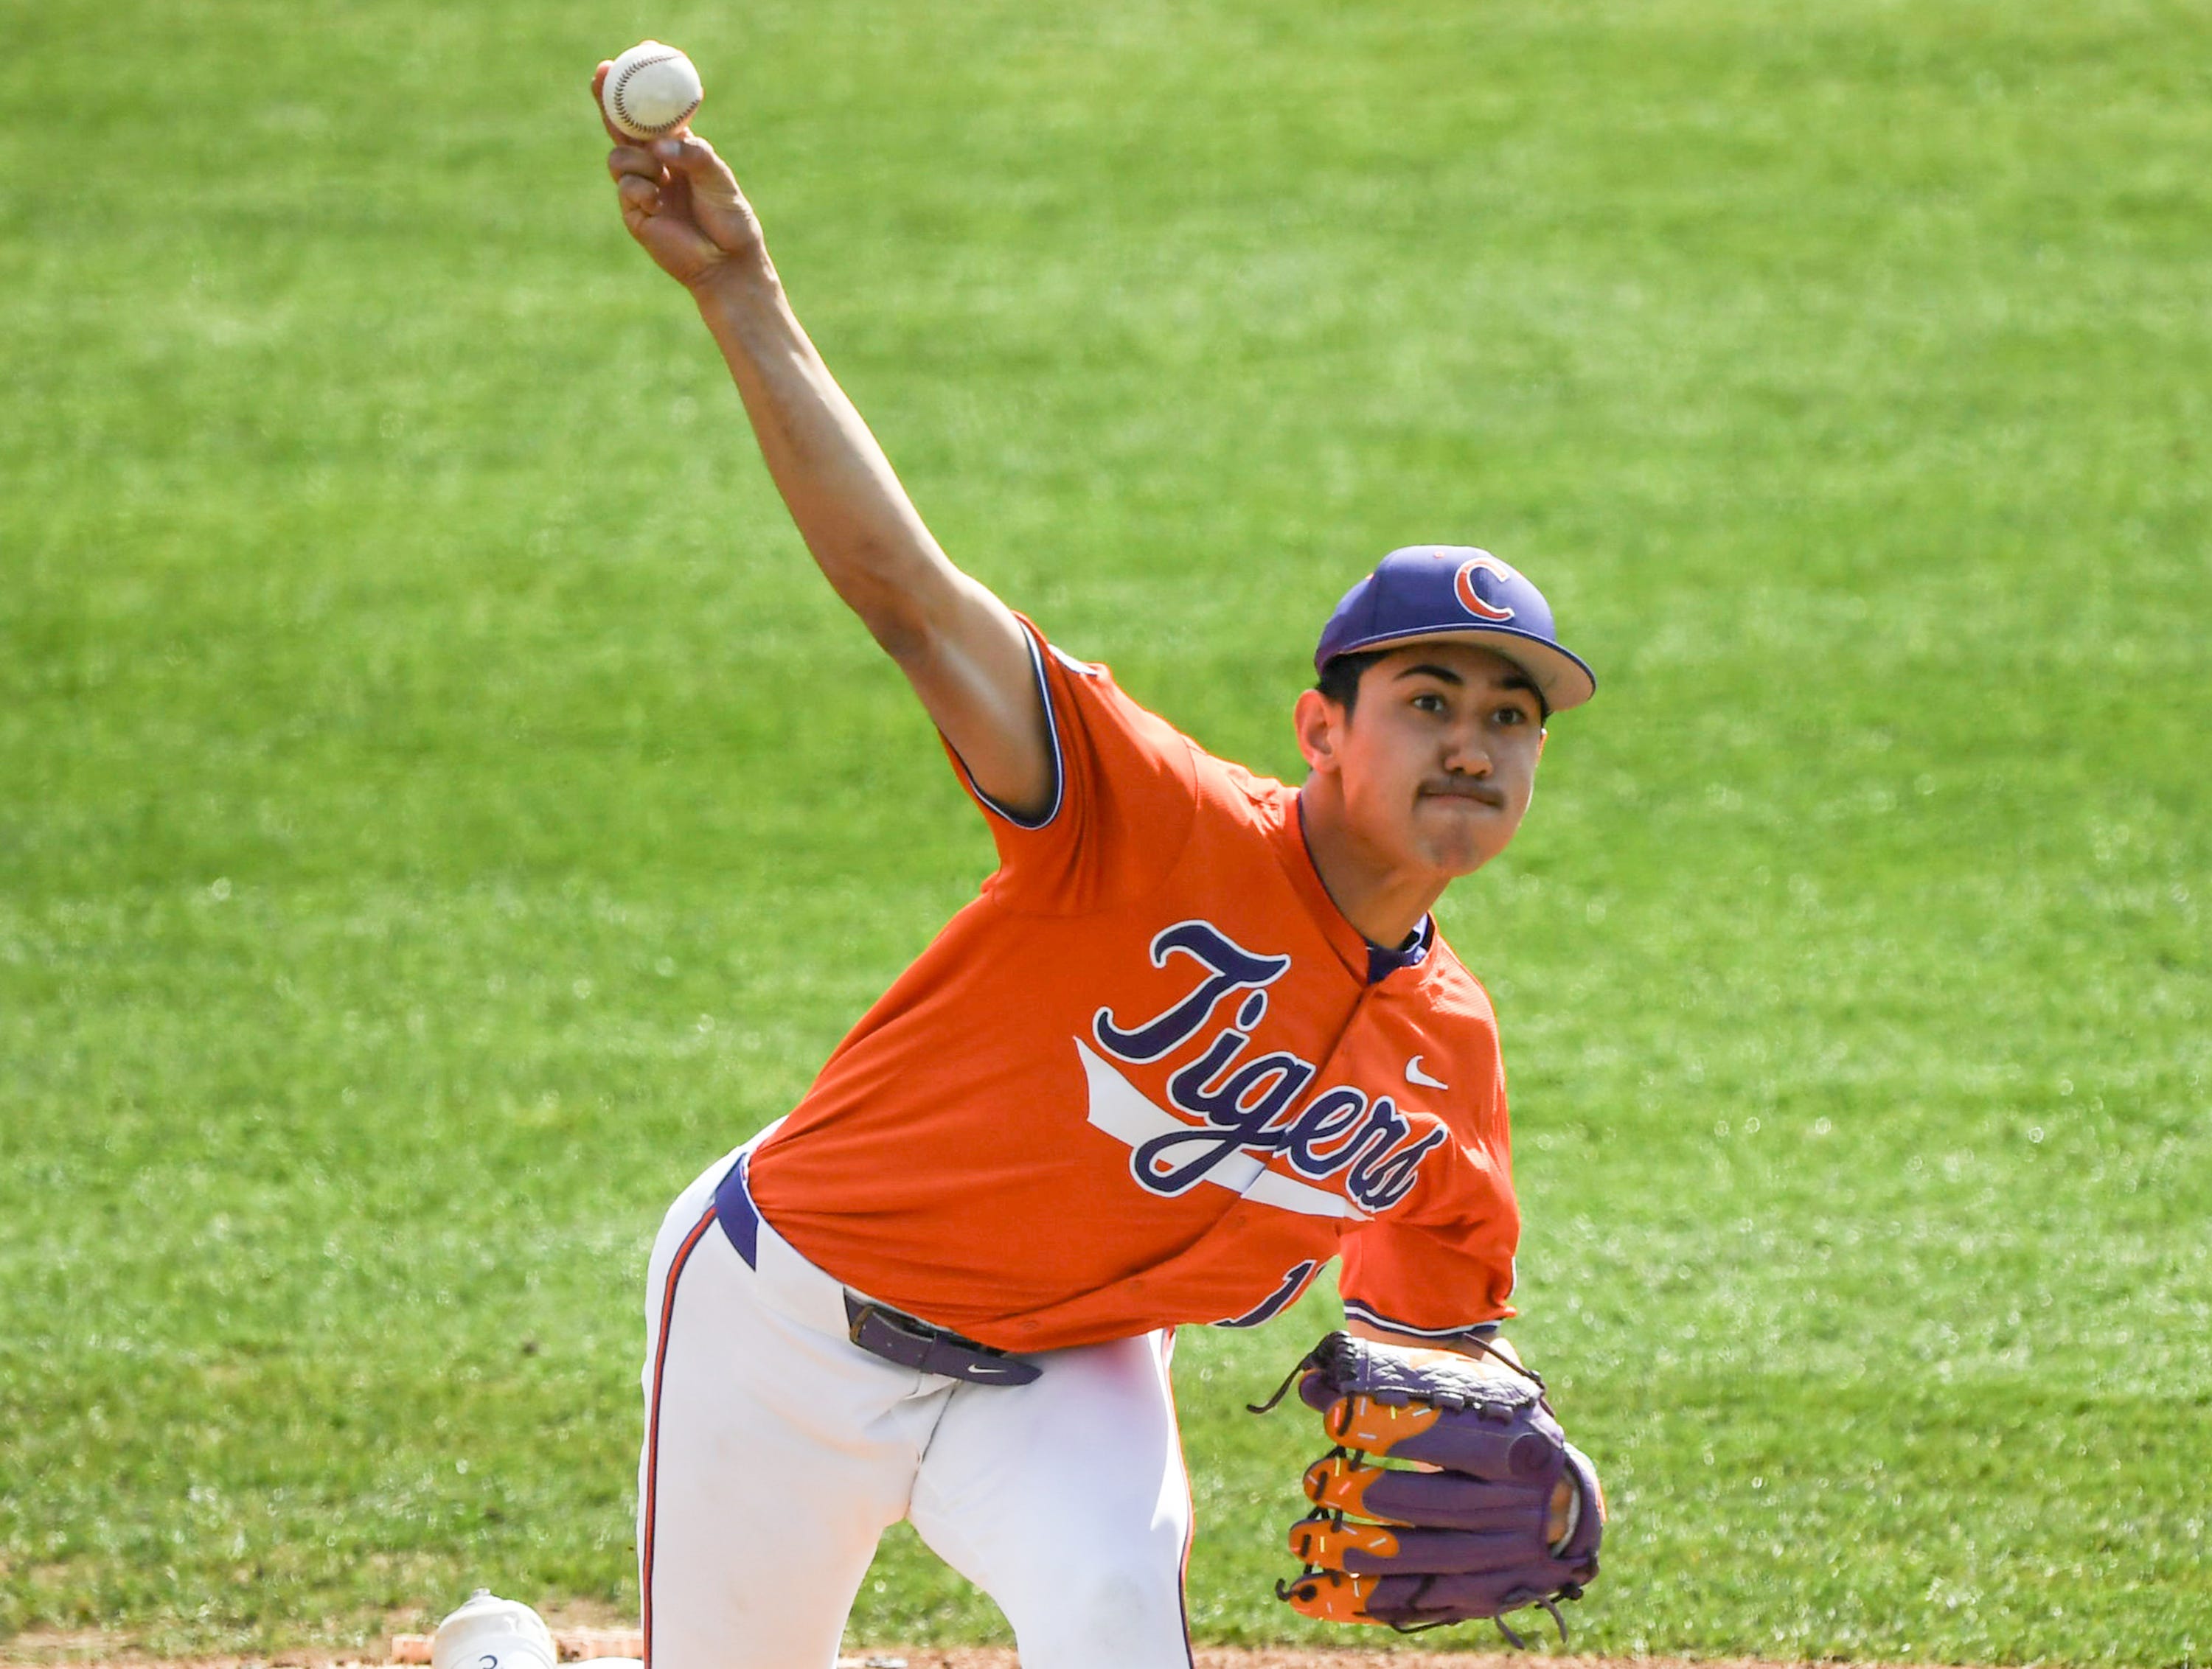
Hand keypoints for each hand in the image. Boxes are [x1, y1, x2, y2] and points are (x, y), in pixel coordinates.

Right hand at [592, 62, 767, 290]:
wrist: (725, 261)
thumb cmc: (728, 217)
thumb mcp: (717, 176)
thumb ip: (693, 154)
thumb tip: (660, 147)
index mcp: (677, 147)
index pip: (652, 111)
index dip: (640, 86)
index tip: (634, 56)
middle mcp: (655, 162)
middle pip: (621, 124)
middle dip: (608, 98)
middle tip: (600, 74)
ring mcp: (641, 185)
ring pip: (618, 155)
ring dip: (637, 160)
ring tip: (661, 178)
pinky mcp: (633, 211)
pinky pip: (625, 187)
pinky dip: (641, 190)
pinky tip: (659, 205)